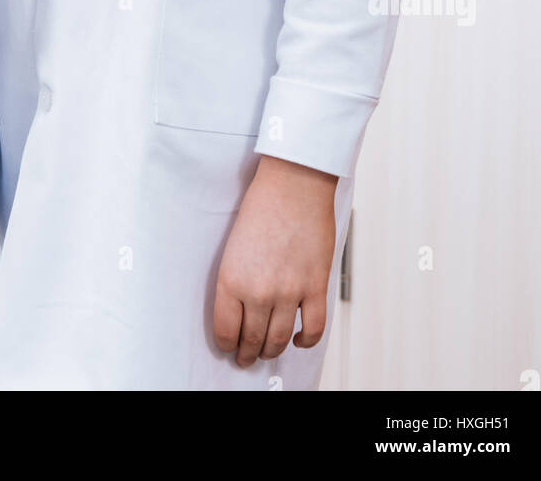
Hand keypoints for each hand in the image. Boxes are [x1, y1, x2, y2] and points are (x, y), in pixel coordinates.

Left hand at [213, 155, 337, 368]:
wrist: (293, 183)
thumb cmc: (263, 205)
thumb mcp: (233, 245)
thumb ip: (236, 279)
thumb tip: (240, 307)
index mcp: (231, 279)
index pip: (225, 330)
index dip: (227, 345)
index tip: (229, 347)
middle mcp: (258, 291)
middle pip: (252, 339)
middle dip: (247, 353)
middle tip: (245, 357)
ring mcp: (289, 292)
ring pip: (279, 339)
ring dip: (272, 351)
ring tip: (267, 353)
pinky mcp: (315, 286)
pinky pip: (312, 328)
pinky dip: (306, 341)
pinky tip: (298, 339)